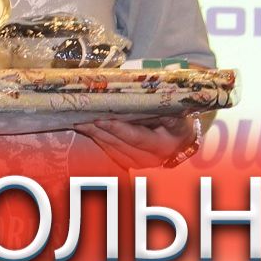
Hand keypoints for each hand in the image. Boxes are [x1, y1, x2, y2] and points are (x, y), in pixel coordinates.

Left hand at [76, 115, 197, 170]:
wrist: (180, 145)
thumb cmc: (179, 126)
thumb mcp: (178, 117)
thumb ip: (166, 111)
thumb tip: (151, 97)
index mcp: (162, 146)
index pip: (136, 137)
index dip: (118, 128)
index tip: (101, 118)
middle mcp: (148, 158)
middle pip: (119, 144)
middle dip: (99, 130)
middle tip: (82, 117)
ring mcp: (137, 164)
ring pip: (111, 148)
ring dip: (94, 135)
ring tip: (79, 121)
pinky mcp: (128, 163)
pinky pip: (110, 151)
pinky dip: (98, 139)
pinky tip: (87, 129)